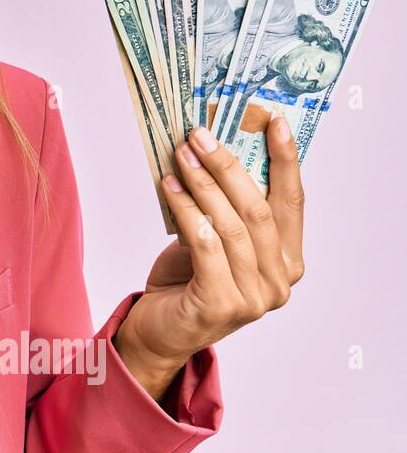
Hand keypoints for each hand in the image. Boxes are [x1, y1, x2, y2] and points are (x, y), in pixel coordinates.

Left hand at [115, 116, 304, 402]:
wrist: (160, 331)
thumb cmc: (187, 280)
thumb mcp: (213, 237)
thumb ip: (225, 207)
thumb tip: (211, 148)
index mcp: (288, 261)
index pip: (292, 202)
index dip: (285, 160)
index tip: (274, 121)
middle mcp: (280, 281)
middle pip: (259, 209)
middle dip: (228, 165)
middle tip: (200, 134)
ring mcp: (256, 297)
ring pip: (231, 225)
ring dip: (202, 183)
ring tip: (180, 155)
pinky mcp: (223, 305)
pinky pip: (205, 244)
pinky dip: (186, 210)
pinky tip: (169, 186)